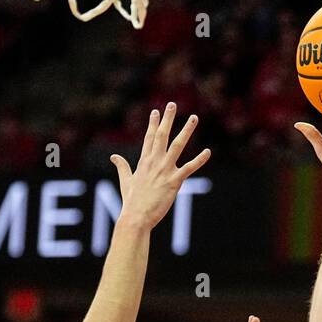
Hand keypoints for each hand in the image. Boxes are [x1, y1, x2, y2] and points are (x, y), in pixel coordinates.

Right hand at [110, 104, 209, 230]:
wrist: (136, 217)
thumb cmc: (131, 201)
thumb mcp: (126, 181)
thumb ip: (122, 167)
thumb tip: (114, 156)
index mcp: (144, 162)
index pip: (149, 138)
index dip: (153, 124)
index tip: (156, 111)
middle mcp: (154, 162)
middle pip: (162, 135)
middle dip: (167, 119)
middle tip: (172, 104)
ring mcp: (164, 170)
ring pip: (177, 146)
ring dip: (186, 131)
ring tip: (194, 118)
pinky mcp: (174, 181)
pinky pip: (189, 168)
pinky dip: (199, 160)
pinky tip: (208, 151)